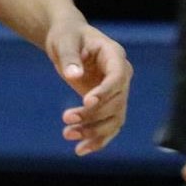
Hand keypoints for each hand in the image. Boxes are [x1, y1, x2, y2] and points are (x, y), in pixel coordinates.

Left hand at [48, 21, 131, 155]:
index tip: (86, 102)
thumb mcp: (64, 40)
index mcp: (114, 55)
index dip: (105, 92)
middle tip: (66, 119)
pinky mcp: (108, 104)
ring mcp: (117, 92)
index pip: (118, 77)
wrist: (68, 39)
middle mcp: (121, 75)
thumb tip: (74, 75)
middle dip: (93, 115)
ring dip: (94, 131)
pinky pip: (109, 126)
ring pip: (114, 119)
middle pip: (116, 102)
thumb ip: (69, 57)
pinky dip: (98, 140)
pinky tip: (81, 150)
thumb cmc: (67, 35)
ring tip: (68, 135)